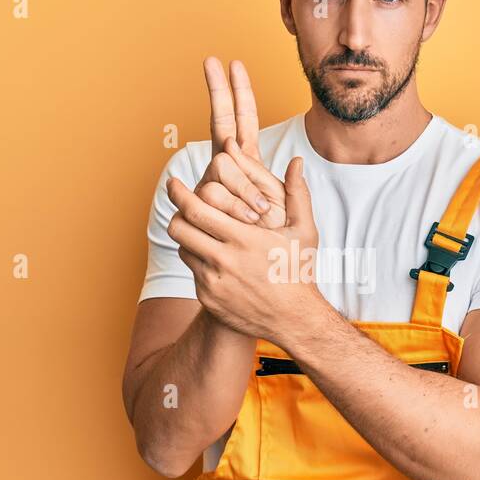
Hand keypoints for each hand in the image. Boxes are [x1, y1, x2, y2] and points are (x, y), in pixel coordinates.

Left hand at [168, 156, 321, 345]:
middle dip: (175, 211)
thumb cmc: (300, 270)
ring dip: (188, 236)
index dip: (180, 193)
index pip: (196, 210)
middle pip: (179, 228)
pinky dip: (199, 260)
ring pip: (183, 249)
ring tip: (200, 228)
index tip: (174, 182)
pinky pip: (193, 271)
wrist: (295, 319)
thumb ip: (297, 192)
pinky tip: (214, 256)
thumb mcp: (305, 231)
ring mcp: (213, 282)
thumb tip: (296, 160)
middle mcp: (224, 261)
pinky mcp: (209, 298)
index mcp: (243, 239)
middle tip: (179, 202)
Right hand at [197, 57, 287, 227]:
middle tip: (213, 63)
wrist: (251, 273)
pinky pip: (213, 191)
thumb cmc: (273, 243)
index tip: (231, 62)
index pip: (241, 119)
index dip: (237, 92)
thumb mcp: (291, 213)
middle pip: (222, 123)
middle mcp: (222, 165)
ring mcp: (208, 181)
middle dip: (220, 91)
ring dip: (247, 189)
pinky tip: (247, 218)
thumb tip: (296, 160)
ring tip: (260, 213)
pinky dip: (236, 206)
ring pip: (223, 163)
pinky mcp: (199, 202)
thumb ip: (292, 189)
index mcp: (247, 161)